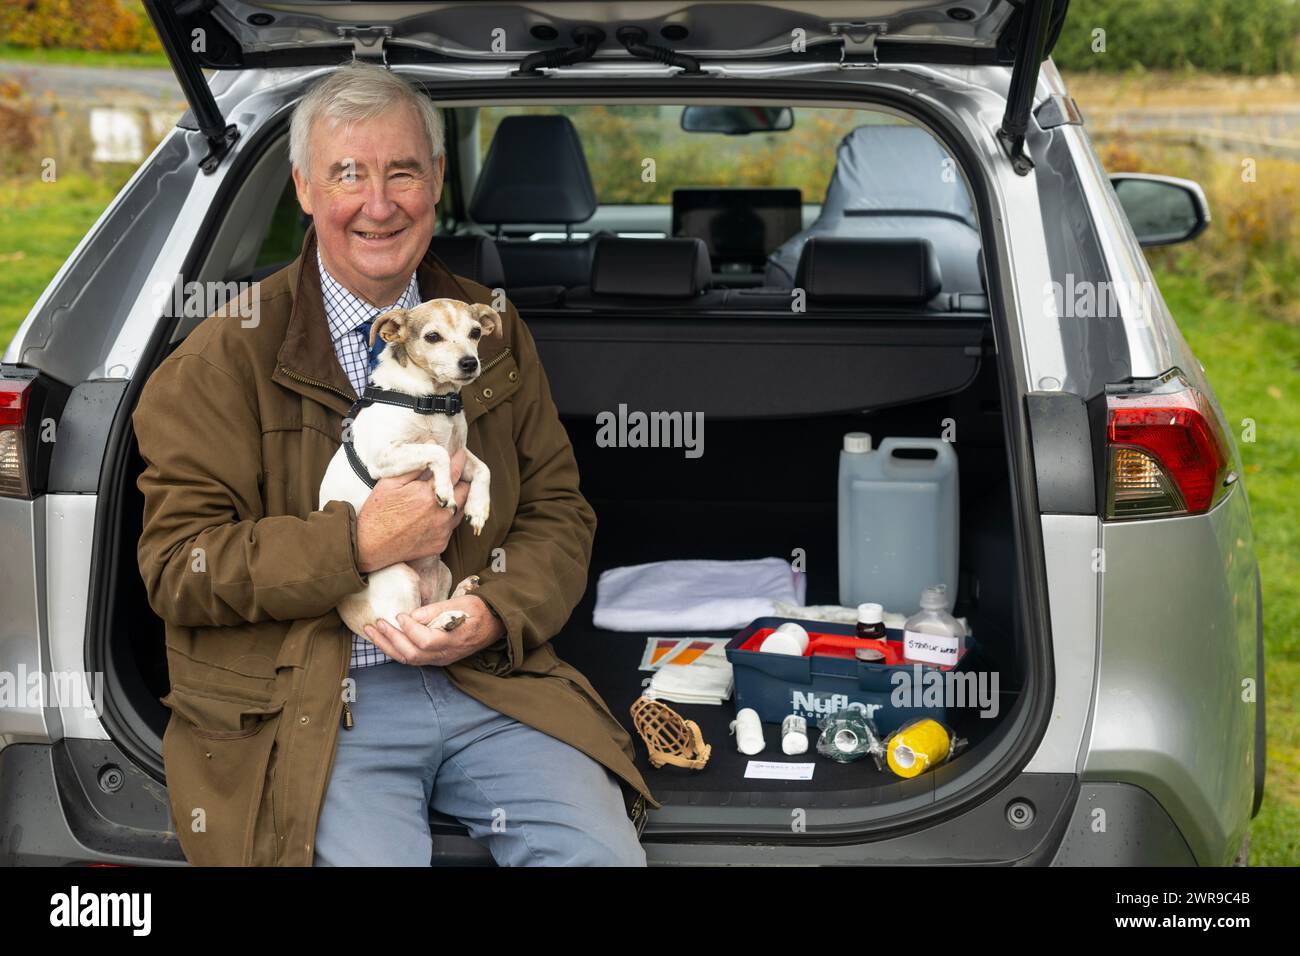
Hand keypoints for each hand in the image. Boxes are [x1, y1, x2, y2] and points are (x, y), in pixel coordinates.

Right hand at [355, 447, 469, 572]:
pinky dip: (447, 518)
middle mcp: (441, 513)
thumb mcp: (391, 483)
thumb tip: (432, 446)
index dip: (459, 460)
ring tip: (442, 494)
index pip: (455, 472)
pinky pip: (452, 527)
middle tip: (451, 476)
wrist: (369, 546)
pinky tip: (433, 514)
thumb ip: (415, 466)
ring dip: (456, 500)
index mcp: (429, 494)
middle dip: (460, 481)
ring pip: (461, 509)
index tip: (460, 453)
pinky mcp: (441, 543)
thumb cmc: (377, 512)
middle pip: (465, 491)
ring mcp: (443, 530)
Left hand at [364, 595, 505, 666]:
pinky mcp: (437, 659)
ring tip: (372, 632)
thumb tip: (410, 616)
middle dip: (391, 639)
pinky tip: (384, 639)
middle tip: (377, 623)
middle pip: (412, 654)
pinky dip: (395, 649)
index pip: (425, 641)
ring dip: (388, 646)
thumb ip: (434, 611)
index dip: (409, 629)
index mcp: (454, 639)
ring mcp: (441, 659)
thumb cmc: (477, 610)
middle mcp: (446, 654)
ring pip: (409, 660)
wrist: (494, 623)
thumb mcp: (460, 603)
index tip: (400, 615)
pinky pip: (412, 658)